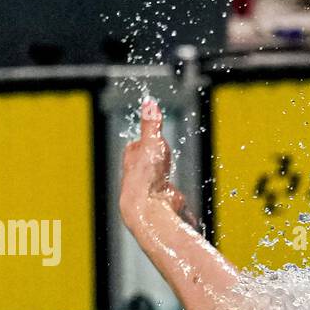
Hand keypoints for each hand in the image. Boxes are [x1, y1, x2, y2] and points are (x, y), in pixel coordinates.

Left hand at [119, 99, 196, 229]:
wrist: (150, 208)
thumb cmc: (147, 174)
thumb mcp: (152, 142)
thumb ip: (151, 124)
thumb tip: (149, 102)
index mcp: (132, 160)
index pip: (135, 147)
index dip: (142, 142)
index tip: (149, 138)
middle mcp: (139, 176)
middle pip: (144, 165)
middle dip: (151, 161)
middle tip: (157, 154)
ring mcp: (151, 191)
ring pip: (155, 182)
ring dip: (161, 179)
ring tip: (167, 175)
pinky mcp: (163, 204)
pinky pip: (168, 197)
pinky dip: (172, 195)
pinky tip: (177, 198)